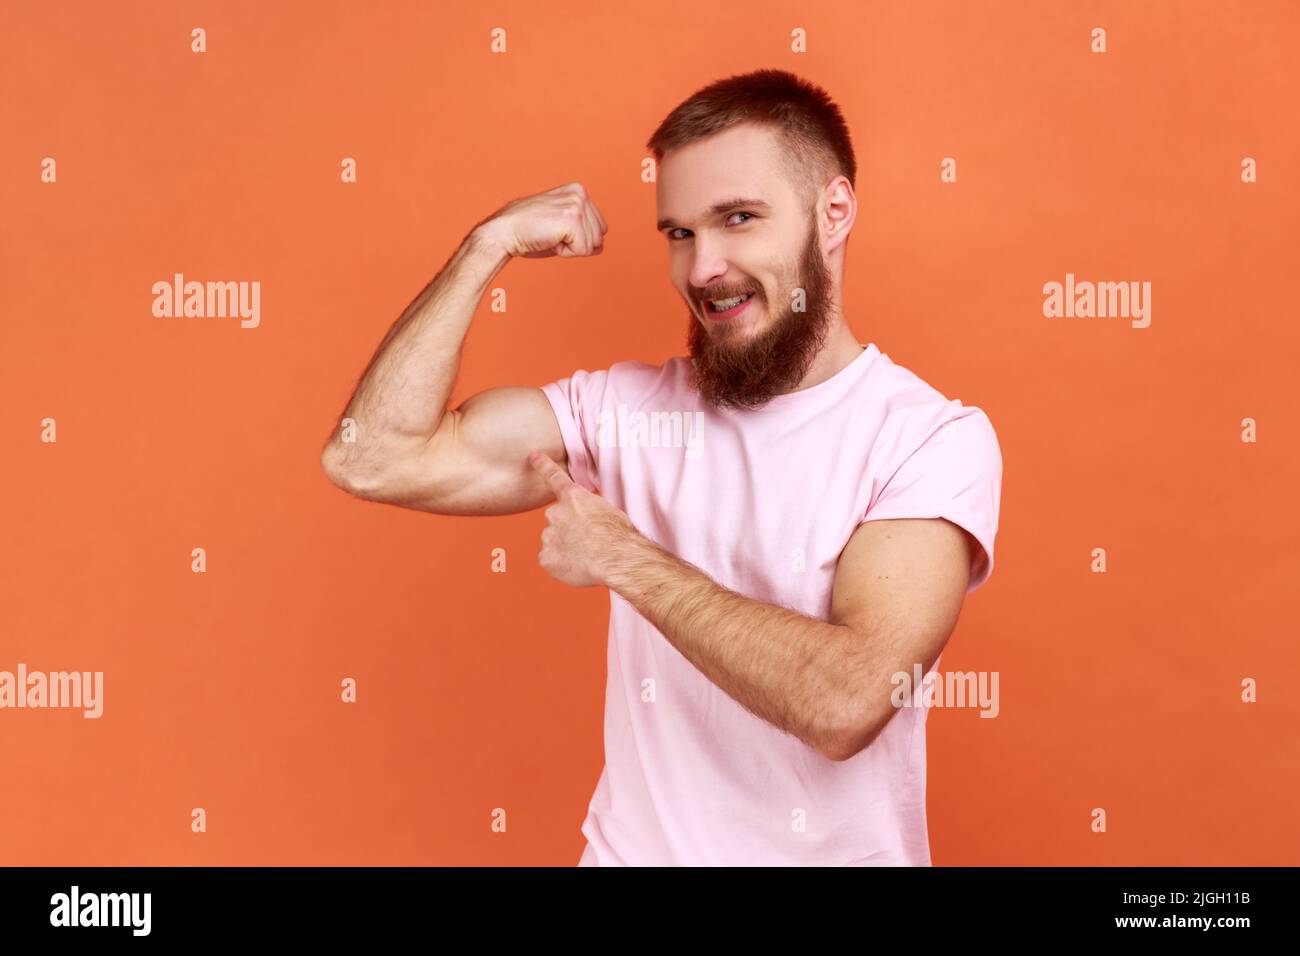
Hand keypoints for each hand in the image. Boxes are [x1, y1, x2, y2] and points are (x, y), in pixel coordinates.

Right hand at [474, 182, 607, 259]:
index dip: (578, 239)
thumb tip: (600, 246)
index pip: (600, 228)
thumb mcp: (561, 225)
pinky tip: (549, 239)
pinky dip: (566, 252)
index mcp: (578, 191)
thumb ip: (582, 229)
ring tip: (549, 235)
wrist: (504, 232)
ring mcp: (576, 204)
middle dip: (577, 244)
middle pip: (599, 237)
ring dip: (570, 248)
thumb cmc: (529, 232)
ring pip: (592, 245)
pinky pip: (582, 251)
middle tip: (551, 234)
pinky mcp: (572, 218)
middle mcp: (580, 193)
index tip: (555, 230)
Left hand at [527, 450, 639, 587]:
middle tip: (587, 541)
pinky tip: (579, 567)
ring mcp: (548, 536)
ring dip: (565, 547)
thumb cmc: (619, 535)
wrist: (616, 559)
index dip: (542, 465)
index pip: (553, 476)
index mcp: (573, 497)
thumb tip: (585, 520)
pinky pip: (551, 560)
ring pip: (554, 541)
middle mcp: (555, 513)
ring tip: (587, 556)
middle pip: (556, 519)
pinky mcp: (546, 557)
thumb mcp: (607, 511)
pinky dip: (561, 564)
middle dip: (567, 528)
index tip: (533, 456)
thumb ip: (588, 510)